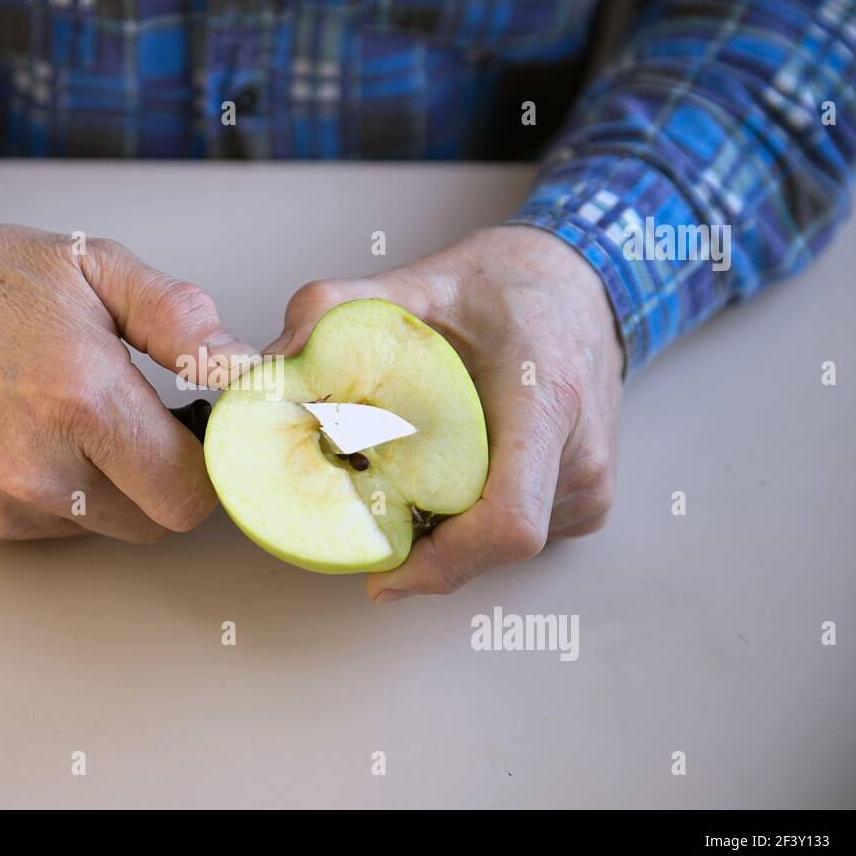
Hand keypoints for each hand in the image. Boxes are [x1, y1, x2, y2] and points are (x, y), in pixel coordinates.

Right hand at [0, 215, 254, 548]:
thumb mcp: (95, 267)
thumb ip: (180, 320)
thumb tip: (246, 371)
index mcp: (82, 401)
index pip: (189, 494)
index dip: (204, 467)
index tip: (191, 433)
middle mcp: (37, 468)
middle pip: (152, 523)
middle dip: (160, 480)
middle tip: (132, 421)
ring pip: (101, 528)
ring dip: (104, 489)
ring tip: (65, 421)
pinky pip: (46, 532)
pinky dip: (52, 499)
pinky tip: (22, 440)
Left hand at [266, 226, 624, 599]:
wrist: (585, 283)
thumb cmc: (506, 284)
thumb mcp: (415, 281)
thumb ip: (335, 310)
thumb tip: (267, 367)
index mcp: (546, 405)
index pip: (508, 524)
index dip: (444, 565)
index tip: (382, 574)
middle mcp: (578, 458)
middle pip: (489, 547)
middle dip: (420, 545)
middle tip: (362, 508)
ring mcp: (589, 487)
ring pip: (498, 547)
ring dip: (442, 532)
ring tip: (399, 481)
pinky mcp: (586, 502)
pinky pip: (516, 533)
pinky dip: (467, 519)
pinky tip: (439, 478)